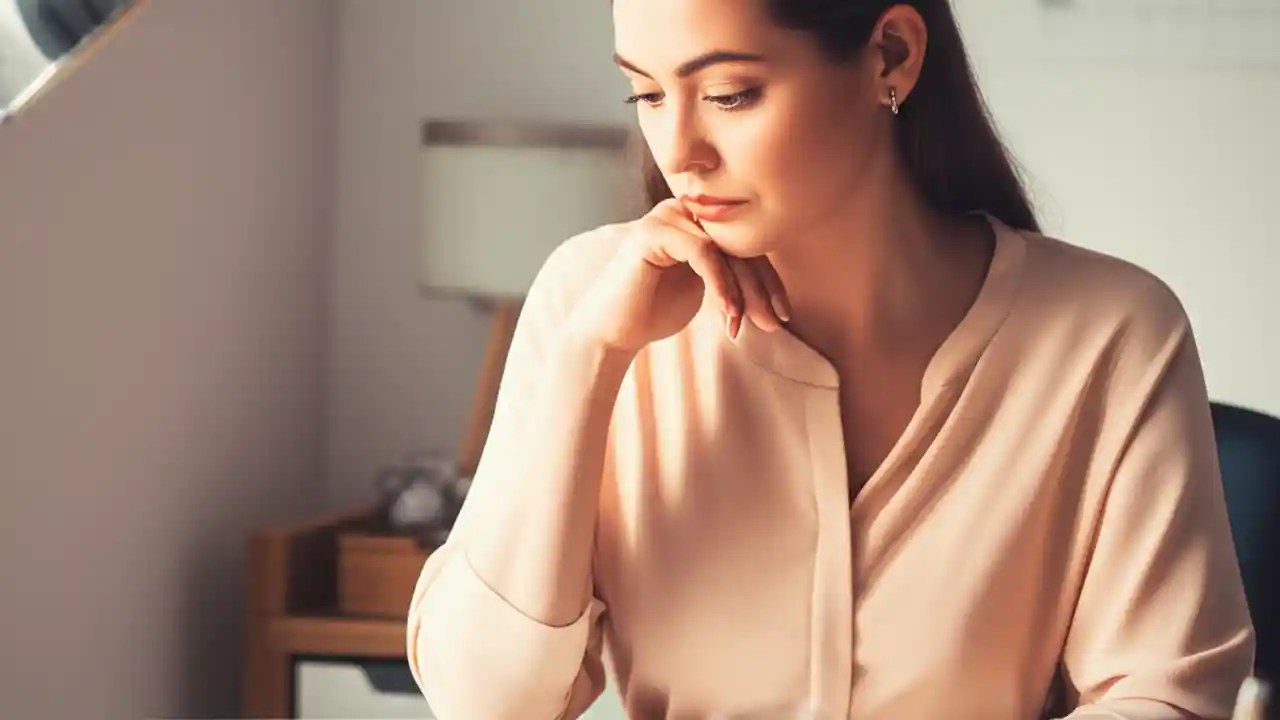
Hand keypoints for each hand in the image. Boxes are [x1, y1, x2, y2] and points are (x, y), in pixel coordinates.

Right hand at [564, 199, 791, 354]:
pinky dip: (720, 284)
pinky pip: (702, 252)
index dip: (768, 280)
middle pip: (738, 243)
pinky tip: (728, 312)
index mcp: (696, 219)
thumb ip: (733, 275)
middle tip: (774, 322)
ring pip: (724, 249)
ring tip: (745, 324)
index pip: (744, 243)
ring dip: (741, 291)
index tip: (783, 313)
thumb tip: (778, 292)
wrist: (613, 330)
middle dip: (759, 288)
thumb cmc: (655, 311)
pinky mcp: (652, 232)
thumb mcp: (706, 289)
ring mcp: (665, 216)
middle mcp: (682, 210)